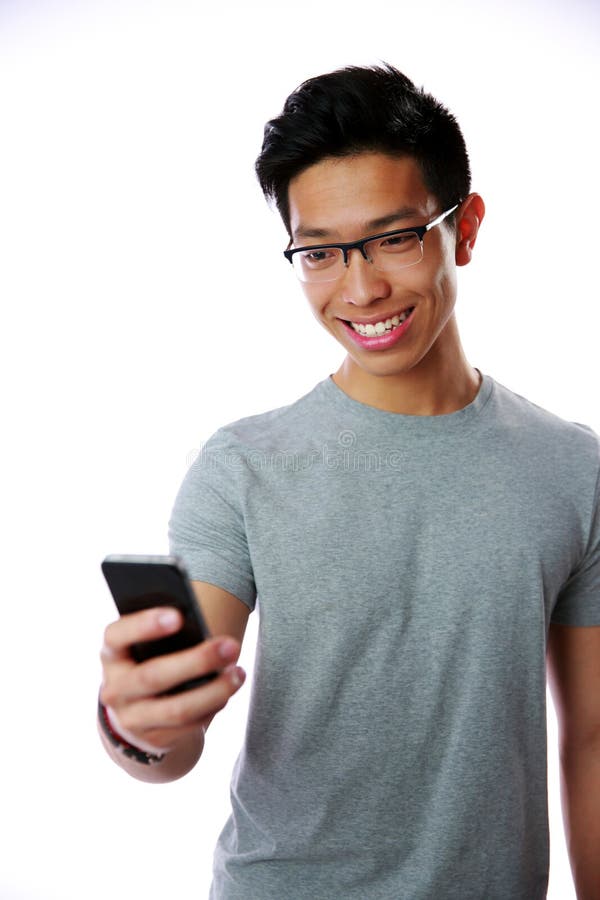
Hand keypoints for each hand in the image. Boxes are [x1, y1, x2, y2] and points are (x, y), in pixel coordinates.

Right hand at [99, 607, 244, 754]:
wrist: (135, 712)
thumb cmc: (149, 660)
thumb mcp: (146, 645)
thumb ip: (165, 636)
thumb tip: (201, 632)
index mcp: (111, 654)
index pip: (118, 636)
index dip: (145, 625)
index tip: (178, 615)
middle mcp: (115, 688)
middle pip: (154, 676)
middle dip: (197, 661)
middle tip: (231, 645)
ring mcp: (132, 718)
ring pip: (176, 709)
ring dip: (214, 691)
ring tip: (239, 673)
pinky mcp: (154, 739)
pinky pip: (188, 725)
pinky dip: (213, 705)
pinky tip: (230, 689)